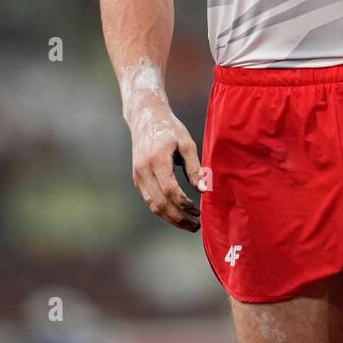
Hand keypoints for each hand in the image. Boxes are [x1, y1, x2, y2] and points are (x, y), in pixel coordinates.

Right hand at [127, 98, 203, 231]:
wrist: (145, 117)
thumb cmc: (170, 128)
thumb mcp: (187, 143)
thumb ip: (194, 167)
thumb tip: (204, 190)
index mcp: (157, 159)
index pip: (170, 190)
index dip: (185, 204)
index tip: (199, 211)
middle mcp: (143, 170)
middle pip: (159, 203)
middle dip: (178, 218)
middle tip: (196, 226)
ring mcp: (137, 176)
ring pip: (153, 205)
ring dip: (171, 218)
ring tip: (189, 224)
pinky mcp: (137, 179)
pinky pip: (150, 200)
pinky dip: (163, 210)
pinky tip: (178, 214)